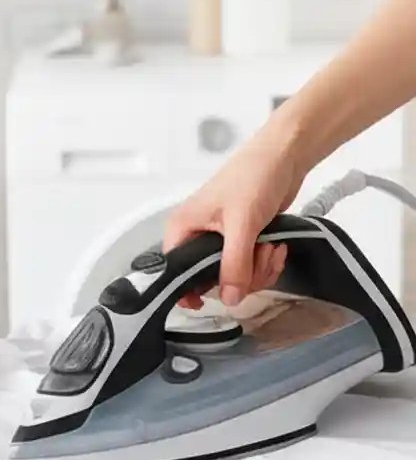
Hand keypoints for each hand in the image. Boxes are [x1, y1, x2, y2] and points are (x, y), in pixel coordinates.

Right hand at [164, 126, 304, 308]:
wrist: (285, 157)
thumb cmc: (253, 177)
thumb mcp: (241, 224)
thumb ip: (234, 264)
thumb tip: (229, 299)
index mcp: (183, 229)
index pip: (175, 272)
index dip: (190, 290)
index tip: (209, 302)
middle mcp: (197, 236)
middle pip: (210, 279)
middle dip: (240, 276)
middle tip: (257, 258)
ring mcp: (221, 240)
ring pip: (234, 276)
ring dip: (258, 269)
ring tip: (270, 246)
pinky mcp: (243, 241)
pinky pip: (250, 268)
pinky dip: (266, 263)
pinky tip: (275, 246)